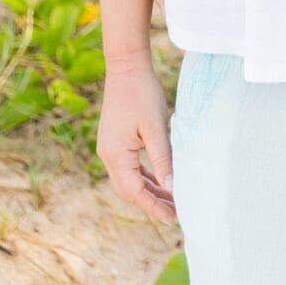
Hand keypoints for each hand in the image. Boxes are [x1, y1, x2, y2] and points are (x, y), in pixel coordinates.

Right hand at [96, 53, 177, 224]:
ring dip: (151, 191)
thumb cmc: (142, 94)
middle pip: (130, 190)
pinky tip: (162, 182)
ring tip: (174, 202)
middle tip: (177, 214)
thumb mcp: (156, 127)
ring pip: (131, 180)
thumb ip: (162, 158)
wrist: (127, 67)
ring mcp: (111, 149)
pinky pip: (132, 167)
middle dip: (153, 203)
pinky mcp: (118, 142)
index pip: (134, 192)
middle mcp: (109, 155)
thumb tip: (172, 187)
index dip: (154, 206)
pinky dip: (147, 177)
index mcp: (115, 155)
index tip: (173, 217)